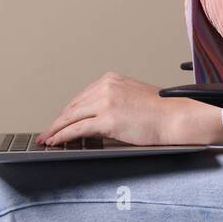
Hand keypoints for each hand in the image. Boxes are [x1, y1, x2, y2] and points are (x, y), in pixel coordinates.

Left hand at [35, 71, 222, 146]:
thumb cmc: (161, 112)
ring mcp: (105, 102)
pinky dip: (62, 136)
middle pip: (73, 106)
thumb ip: (113, 103)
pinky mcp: (107, 119)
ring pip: (71, 117)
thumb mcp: (133, 98)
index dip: (68, 111)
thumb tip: (96, 120)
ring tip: (47, 139)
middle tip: (47, 132)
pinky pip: (77, 129)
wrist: (176, 117)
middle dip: (58, 121)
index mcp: (112, 80)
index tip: (59, 121)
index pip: (82, 97)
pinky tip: (56, 142)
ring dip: (55, 130)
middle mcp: (106, 87)